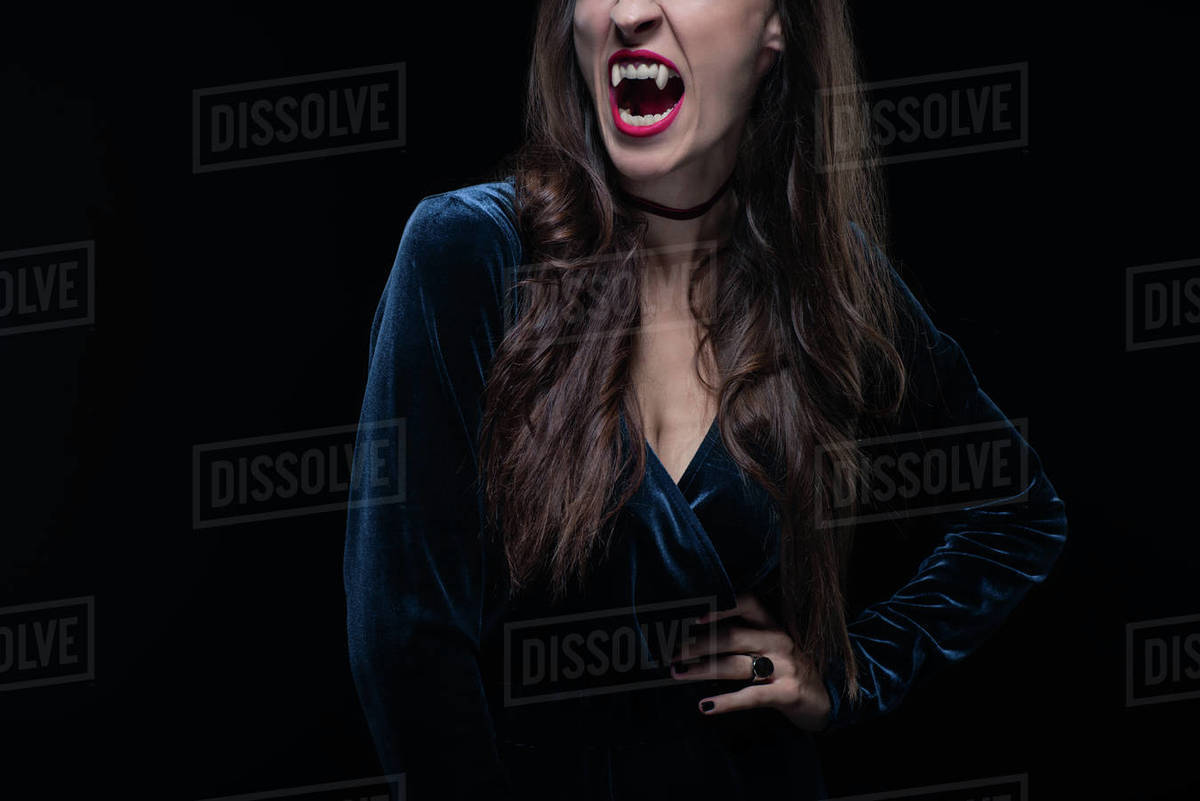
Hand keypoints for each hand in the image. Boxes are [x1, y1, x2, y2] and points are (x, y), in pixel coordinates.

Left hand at [669, 592, 831, 731]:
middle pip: (731, 636)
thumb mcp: (773, 648)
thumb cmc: (791, 671)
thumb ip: (745, 639)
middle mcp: (778, 641)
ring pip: (734, 665)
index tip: (692, 615)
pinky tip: (705, 706)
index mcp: (773, 626)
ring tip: (677, 674)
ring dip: (701, 670)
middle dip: (697, 644)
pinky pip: (751, 696)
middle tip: (671, 652)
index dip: (720, 606)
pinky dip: (726, 701)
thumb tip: (698, 636)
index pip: (747, 603)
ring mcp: (784, 666)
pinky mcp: (788, 692)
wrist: (829, 700)